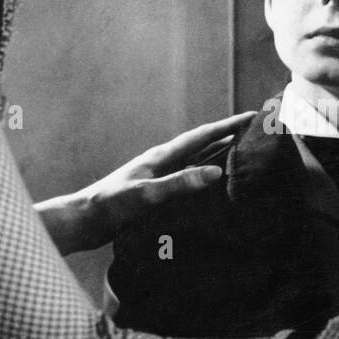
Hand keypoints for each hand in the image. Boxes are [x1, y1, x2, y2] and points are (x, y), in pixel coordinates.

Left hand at [36, 112, 253, 254]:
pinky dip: (206, 181)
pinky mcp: (157, 195)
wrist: (83, 222)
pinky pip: (189, 183)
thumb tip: (216, 172)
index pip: (203, 136)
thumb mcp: (146, 194)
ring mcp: (160, 179)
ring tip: (244, 157)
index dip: (228, 126)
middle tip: (255, 134)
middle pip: (203, 147)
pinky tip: (215, 190)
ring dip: (220, 159)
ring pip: (197, 164)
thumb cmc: (110, 206)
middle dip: (229, 138)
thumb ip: (179, 183)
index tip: (252, 117)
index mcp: (162, 157)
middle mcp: (163, 164)